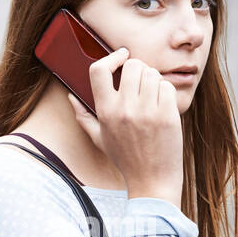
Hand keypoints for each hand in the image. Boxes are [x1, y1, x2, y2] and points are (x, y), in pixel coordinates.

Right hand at [65, 47, 183, 206]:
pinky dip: (166, 92)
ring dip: (154, 80)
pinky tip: (163, 104)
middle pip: (132, 65)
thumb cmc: (126, 159)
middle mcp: (124, 109)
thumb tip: (70, 96)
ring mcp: (147, 112)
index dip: (111, 57)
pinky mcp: (167, 115)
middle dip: (139, 69)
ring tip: (152, 96)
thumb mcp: (99, 139)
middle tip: (142, 83)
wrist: (152, 181)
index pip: (99, 70)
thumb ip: (83, 116)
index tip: (121, 55)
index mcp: (105, 112)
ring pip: (152, 73)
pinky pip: (167, 86)